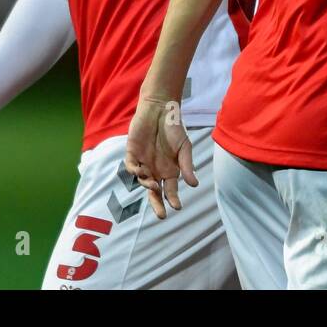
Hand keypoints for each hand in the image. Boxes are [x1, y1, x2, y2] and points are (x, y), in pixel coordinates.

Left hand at [124, 97, 196, 219]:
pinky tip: (142, 171)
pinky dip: (134, 171)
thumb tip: (194, 185)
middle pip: (154, 192)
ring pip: (142, 181)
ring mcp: (143, 163)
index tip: (177, 207)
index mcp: (169, 170)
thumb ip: (187, 165)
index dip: (173, 199)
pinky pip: (131, 167)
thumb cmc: (174, 129)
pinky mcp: (132, 154)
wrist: (160, 110)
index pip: (170, 190)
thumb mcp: (185, 147)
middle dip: (157, 204)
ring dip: (147, 186)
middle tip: (162, 215)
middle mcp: (155, 170)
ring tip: (153, 186)